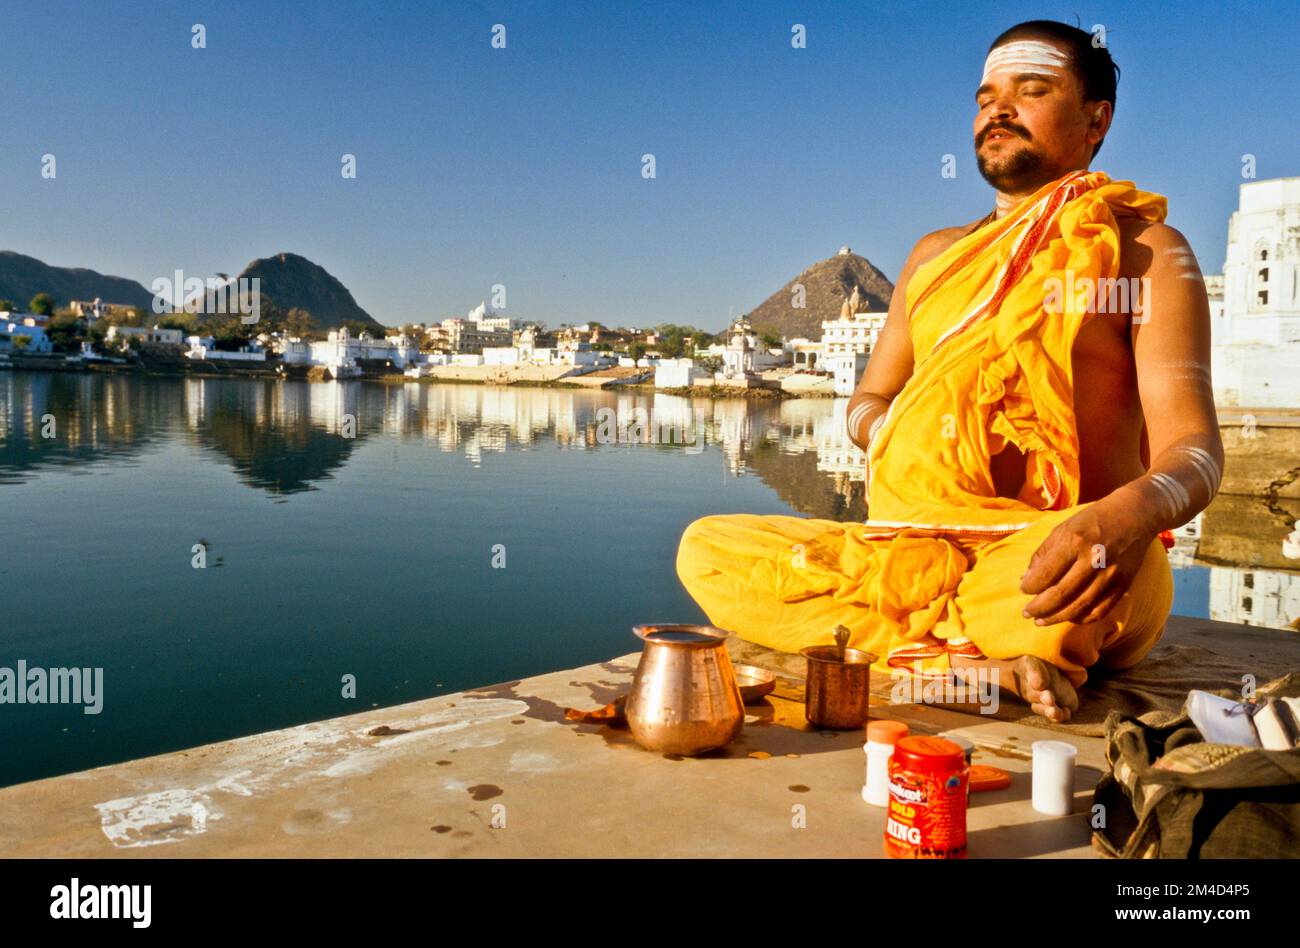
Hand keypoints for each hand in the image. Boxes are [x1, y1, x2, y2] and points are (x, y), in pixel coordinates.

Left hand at [1020, 493, 1154, 625]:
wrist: (1135, 515)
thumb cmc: (1092, 520)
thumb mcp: (1062, 528)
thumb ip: (1043, 554)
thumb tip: (1026, 579)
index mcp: (1074, 541)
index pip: (1046, 573)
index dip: (1030, 587)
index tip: (1023, 590)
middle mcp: (1093, 559)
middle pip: (1061, 594)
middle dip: (1039, 608)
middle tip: (1026, 613)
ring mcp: (1110, 574)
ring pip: (1079, 607)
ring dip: (1056, 618)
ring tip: (1041, 621)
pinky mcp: (1123, 584)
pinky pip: (1100, 610)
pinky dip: (1082, 619)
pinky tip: (1068, 617)